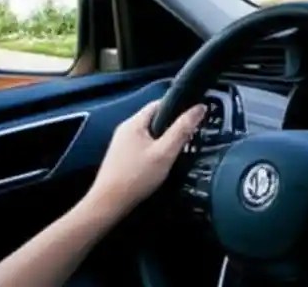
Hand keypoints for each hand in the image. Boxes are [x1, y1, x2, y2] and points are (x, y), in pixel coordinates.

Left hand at [82, 100, 204, 219]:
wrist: (108, 204)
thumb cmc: (137, 176)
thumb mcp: (164, 153)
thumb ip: (182, 129)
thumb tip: (200, 107)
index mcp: (134, 122)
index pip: (159, 103)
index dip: (178, 106)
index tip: (195, 116)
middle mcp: (125, 129)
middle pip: (154, 119)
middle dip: (172, 124)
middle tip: (191, 135)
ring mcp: (121, 144)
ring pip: (148, 134)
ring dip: (163, 138)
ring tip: (180, 148)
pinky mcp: (120, 157)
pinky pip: (142, 145)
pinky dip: (154, 149)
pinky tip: (162, 161)